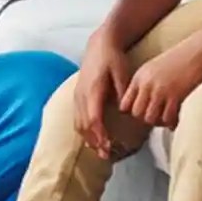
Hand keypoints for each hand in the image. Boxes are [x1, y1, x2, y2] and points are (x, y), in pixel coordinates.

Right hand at [73, 27, 132, 159]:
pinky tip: (93, 138)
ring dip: (88, 138)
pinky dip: (84, 130)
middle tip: (107, 155)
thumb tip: (124, 111)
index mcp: (93, 90)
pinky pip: (77, 117)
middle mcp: (82, 94)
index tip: (108, 146)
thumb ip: (122, 92)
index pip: (93, 118)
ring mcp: (77, 95)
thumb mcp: (123, 73)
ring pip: (78, 123)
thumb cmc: (114, 58)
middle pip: (84, 124)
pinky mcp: (77, 96)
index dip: (100, 135)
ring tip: (100, 150)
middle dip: (94, 141)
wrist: (100, 45)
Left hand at [120, 31, 201, 127]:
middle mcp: (147, 84)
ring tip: (168, 118)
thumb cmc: (183, 58)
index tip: (146, 111)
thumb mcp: (156, 68)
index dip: (134, 112)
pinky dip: (172, 122)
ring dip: (160, 122)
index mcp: (140, 76)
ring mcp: (160, 90)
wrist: (201, 49)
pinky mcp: (175, 96)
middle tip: (159, 116)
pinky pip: (168, 119)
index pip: (124, 104)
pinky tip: (178, 118)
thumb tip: (145, 104)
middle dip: (147, 119)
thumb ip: (147, 83)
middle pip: (136, 113)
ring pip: (150, 119)